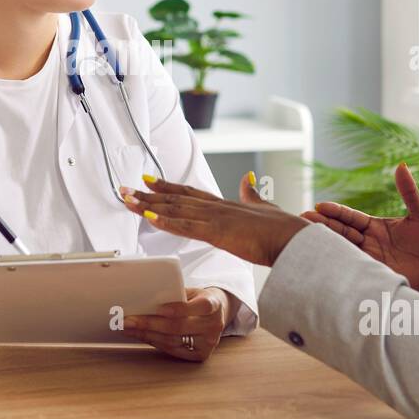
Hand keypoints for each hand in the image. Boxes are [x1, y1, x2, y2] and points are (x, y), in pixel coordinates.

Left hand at [119, 172, 309, 266]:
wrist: (294, 238)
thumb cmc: (282, 229)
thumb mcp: (265, 208)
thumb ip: (253, 194)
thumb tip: (247, 180)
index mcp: (225, 204)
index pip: (190, 192)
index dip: (167, 186)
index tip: (148, 180)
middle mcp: (216, 207)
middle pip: (175, 198)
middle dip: (148, 194)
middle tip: (124, 188)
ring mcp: (216, 218)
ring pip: (175, 208)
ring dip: (148, 205)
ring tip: (127, 199)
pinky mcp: (218, 232)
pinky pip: (186, 227)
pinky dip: (166, 221)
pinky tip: (149, 217)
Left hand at [121, 287, 234, 361]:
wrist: (215, 314)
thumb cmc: (197, 300)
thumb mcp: (192, 292)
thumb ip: (175, 294)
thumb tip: (143, 297)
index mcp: (214, 304)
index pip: (200, 306)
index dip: (180, 308)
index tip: (159, 308)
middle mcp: (214, 325)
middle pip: (180, 326)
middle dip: (150, 323)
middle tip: (129, 320)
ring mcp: (208, 342)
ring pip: (173, 340)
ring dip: (147, 334)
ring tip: (129, 328)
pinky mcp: (200, 355)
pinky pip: (173, 350)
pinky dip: (155, 342)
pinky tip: (141, 336)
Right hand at [301, 162, 418, 293]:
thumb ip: (409, 191)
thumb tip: (401, 165)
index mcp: (374, 226)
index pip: (350, 216)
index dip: (336, 212)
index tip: (321, 206)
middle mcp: (366, 241)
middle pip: (340, 230)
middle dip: (322, 224)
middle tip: (304, 218)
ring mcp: (366, 258)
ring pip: (341, 247)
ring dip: (325, 240)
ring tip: (306, 235)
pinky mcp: (369, 273)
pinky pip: (351, 266)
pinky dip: (337, 260)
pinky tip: (325, 256)